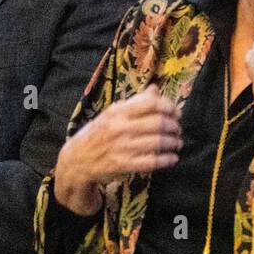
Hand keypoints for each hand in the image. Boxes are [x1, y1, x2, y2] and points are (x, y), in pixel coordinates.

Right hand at [52, 86, 181, 215]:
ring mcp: (121, 147)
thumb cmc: (97, 134)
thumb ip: (134, 102)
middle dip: (174, 126)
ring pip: (158, 142)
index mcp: (117, 112)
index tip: (175, 113)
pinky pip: (152, 162)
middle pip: (159, 122)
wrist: (76, 160)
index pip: (151, 103)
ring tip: (176, 143)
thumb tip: (154, 89)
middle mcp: (119, 128)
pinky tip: (172, 158)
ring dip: (173, 143)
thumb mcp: (111, 114)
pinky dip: (167, 160)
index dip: (169, 107)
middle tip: (177, 130)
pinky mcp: (123, 165)